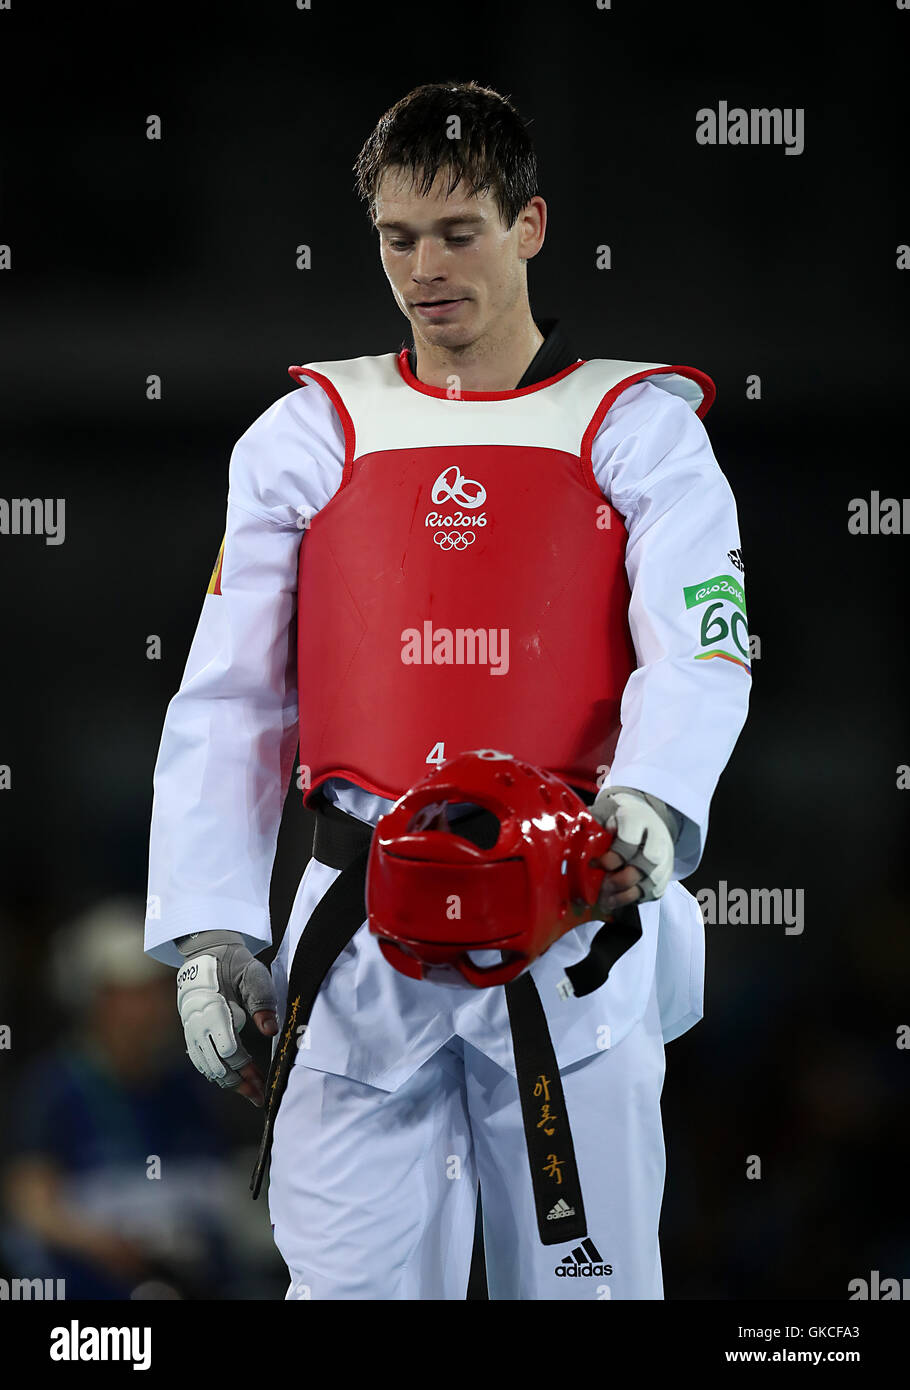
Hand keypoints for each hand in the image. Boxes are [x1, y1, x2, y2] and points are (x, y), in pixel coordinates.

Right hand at [175, 932, 278, 1106]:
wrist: (207, 953)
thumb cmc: (235, 964)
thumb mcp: (254, 975)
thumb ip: (262, 1002)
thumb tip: (271, 1031)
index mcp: (213, 1010)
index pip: (228, 1050)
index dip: (245, 1068)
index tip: (262, 1078)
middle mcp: (197, 1024)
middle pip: (216, 1065)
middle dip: (239, 1083)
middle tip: (260, 1096)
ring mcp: (191, 1029)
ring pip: (206, 1066)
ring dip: (228, 1082)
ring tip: (250, 1093)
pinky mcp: (191, 1032)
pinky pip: (200, 1060)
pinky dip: (215, 1073)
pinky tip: (231, 1081)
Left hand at [589, 786, 681, 916]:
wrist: (644, 813)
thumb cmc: (618, 815)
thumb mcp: (604, 812)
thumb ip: (592, 825)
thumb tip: (571, 840)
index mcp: (637, 819)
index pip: (629, 841)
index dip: (611, 858)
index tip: (593, 864)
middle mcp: (656, 837)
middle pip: (644, 863)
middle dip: (620, 879)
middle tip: (601, 886)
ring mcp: (664, 856)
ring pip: (651, 881)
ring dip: (626, 894)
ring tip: (605, 900)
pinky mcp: (666, 872)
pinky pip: (654, 892)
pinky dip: (634, 899)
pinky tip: (617, 900)